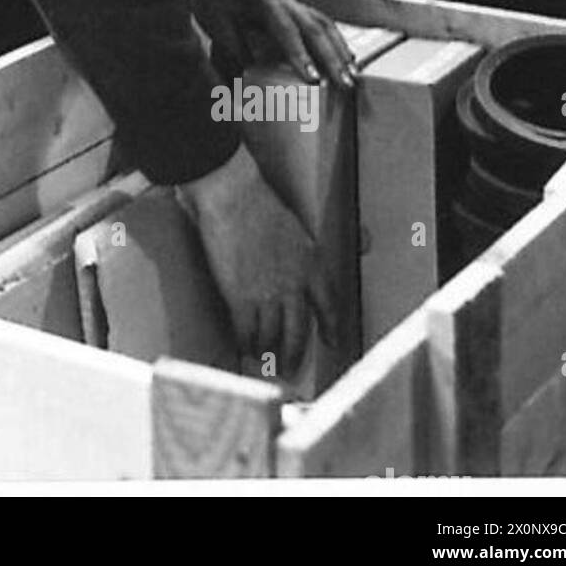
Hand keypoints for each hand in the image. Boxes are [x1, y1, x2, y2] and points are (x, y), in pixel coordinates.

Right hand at [176, 144, 336, 374]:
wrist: (234, 197)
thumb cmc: (256, 201)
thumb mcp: (289, 227)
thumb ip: (291, 251)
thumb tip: (282, 263)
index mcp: (310, 263)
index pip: (327, 304)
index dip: (330, 326)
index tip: (331, 341)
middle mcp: (294, 284)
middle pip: (299, 331)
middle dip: (294, 353)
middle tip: (289, 368)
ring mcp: (268, 293)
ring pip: (272, 336)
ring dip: (267, 352)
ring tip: (261, 360)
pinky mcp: (241, 298)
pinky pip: (246, 332)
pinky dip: (244, 343)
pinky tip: (241, 348)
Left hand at [188, 0, 356, 87]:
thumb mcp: (214, 20)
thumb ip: (234, 48)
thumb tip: (250, 80)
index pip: (286, 29)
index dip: (300, 55)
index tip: (313, 80)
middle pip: (315, 27)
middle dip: (332, 58)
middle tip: (345, 85)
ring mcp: (293, 0)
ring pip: (324, 24)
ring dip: (340, 51)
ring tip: (353, 77)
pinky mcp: (296, 6)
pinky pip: (321, 22)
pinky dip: (335, 42)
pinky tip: (346, 59)